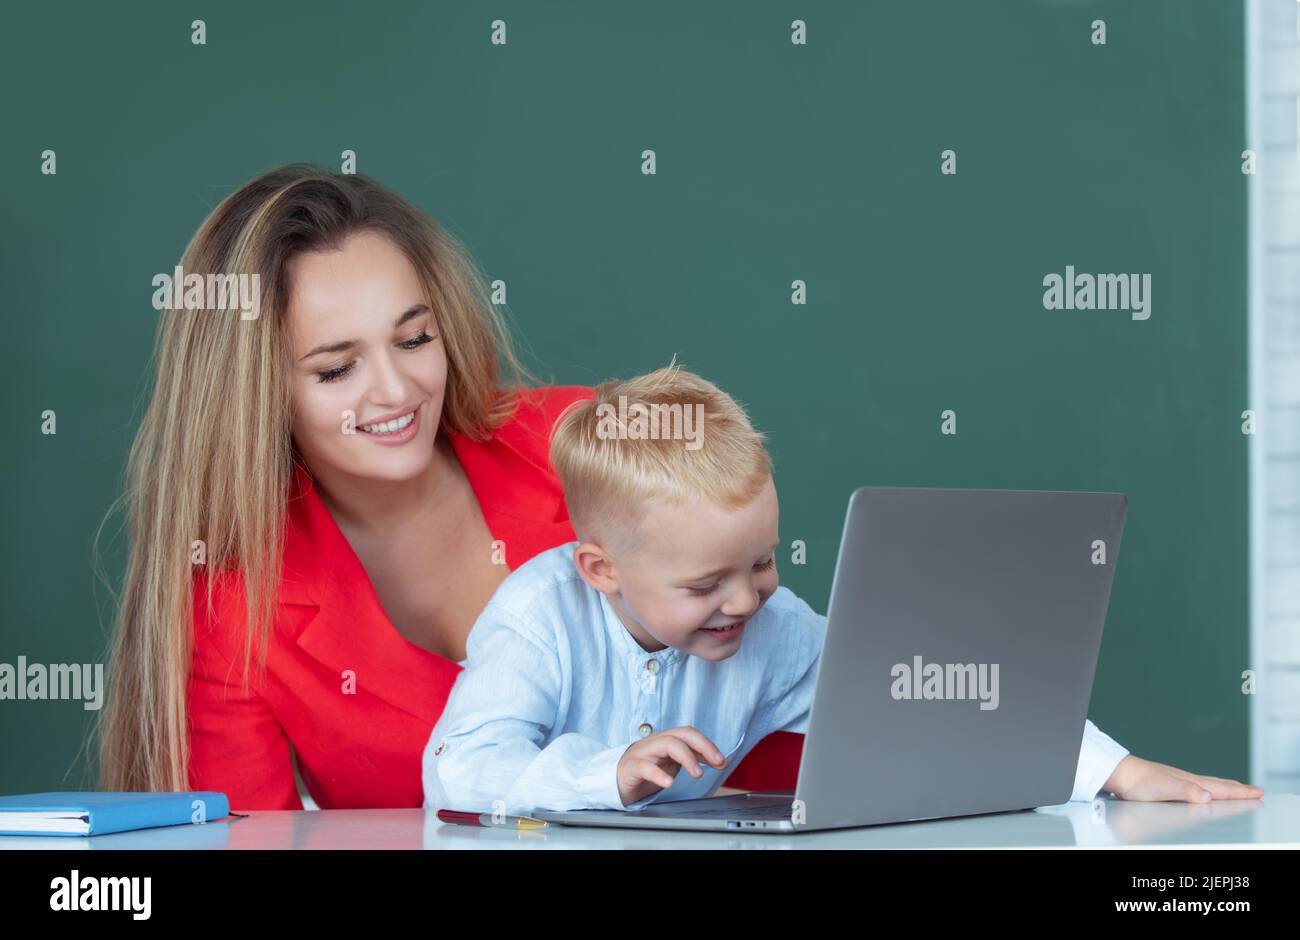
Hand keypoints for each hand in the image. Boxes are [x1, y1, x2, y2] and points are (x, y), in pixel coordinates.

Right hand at [617, 726, 727, 805]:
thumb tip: (716, 759)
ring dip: (686, 758)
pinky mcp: (631, 767)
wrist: (617, 780)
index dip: (708, 745)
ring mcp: (643, 752)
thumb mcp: (672, 763)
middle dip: (702, 746)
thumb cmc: (646, 769)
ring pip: (666, 744)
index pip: (690, 734)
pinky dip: (658, 774)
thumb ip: (691, 758)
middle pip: (681, 735)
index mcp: (667, 739)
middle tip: (717, 763)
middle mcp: (656, 742)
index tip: (721, 761)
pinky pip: (645, 767)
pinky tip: (669, 783)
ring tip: (697, 774)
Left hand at [1104, 755, 1263, 802]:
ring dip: (1225, 787)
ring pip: (1208, 784)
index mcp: (1191, 782)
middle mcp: (1187, 780)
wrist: (1120, 773)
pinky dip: (1208, 789)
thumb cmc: (1139, 781)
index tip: (1258, 793)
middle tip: (1256, 791)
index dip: (1240, 793)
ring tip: (1236, 789)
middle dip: (1238, 789)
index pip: (1221, 789)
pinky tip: (1203, 791)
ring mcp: (1178, 781)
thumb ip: (1187, 791)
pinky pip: (1196, 787)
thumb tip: (1207, 795)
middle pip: (1218, 785)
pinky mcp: (1169, 784)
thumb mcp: (1165, 788)